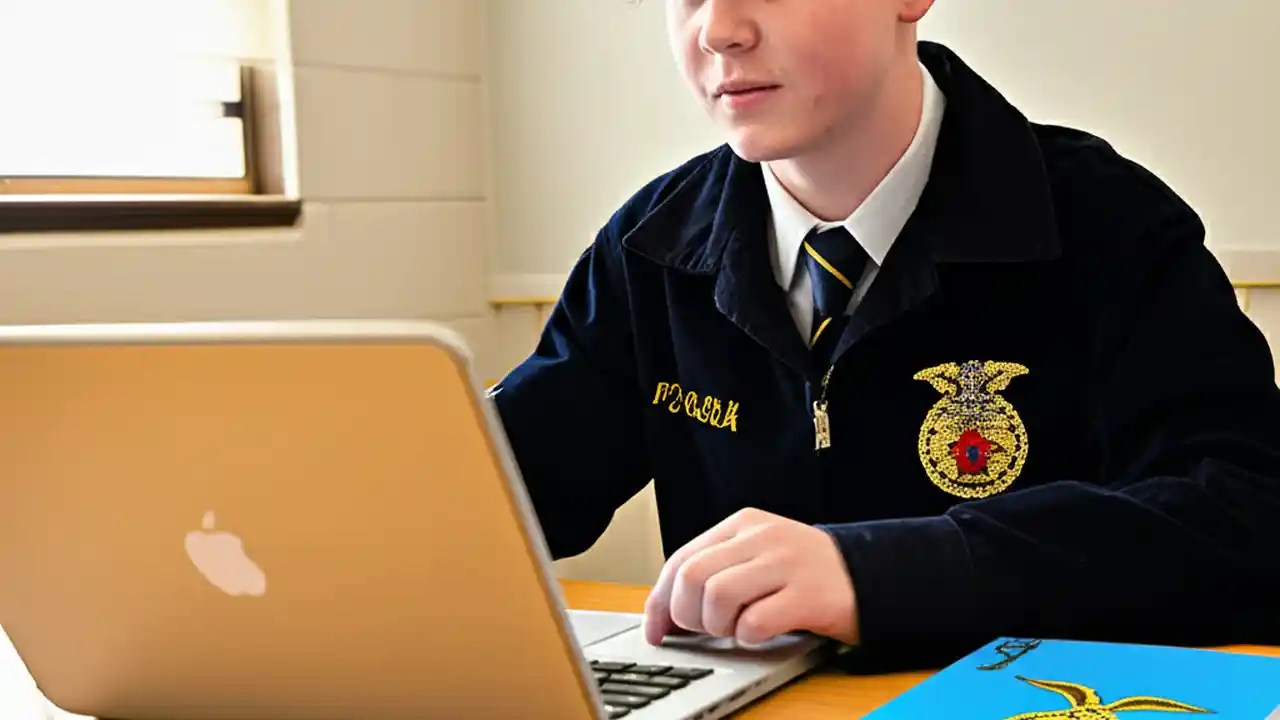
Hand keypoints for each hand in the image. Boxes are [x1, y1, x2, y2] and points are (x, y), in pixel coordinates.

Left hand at [643, 508, 858, 646]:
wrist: (870, 573)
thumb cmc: (804, 572)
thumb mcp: (757, 556)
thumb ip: (715, 571)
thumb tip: (665, 612)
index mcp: (742, 524)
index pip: (682, 559)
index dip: (660, 600)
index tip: (656, 630)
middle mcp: (761, 537)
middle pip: (693, 577)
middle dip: (688, 615)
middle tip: (706, 630)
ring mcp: (786, 564)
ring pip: (717, 597)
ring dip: (718, 626)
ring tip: (738, 629)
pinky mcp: (808, 595)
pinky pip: (755, 622)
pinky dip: (748, 637)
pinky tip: (762, 632)